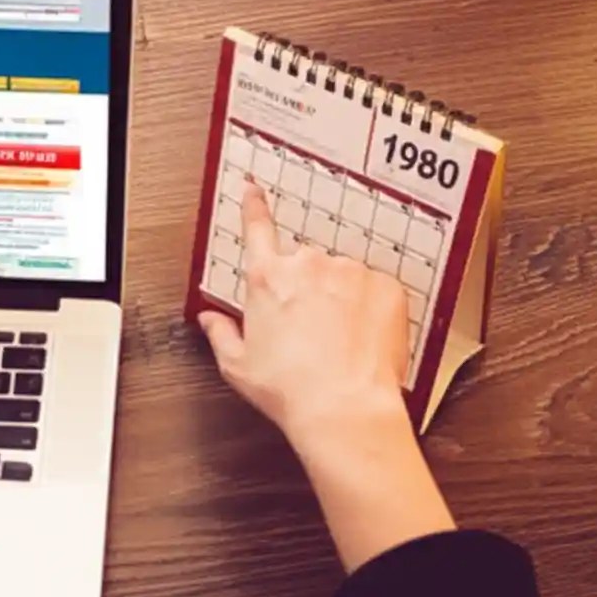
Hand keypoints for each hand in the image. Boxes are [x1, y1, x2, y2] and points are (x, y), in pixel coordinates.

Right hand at [197, 181, 410, 440]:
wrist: (344, 407)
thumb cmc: (290, 388)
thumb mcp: (237, 365)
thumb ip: (221, 333)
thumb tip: (210, 320)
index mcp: (267, 279)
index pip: (256, 228)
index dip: (253, 206)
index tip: (253, 189)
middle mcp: (307, 266)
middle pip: (302, 264)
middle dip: (305, 288)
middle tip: (307, 329)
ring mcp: (349, 272)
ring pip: (341, 277)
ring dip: (338, 298)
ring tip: (336, 341)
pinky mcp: (385, 286)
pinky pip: (374, 289)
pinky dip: (369, 309)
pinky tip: (359, 339)